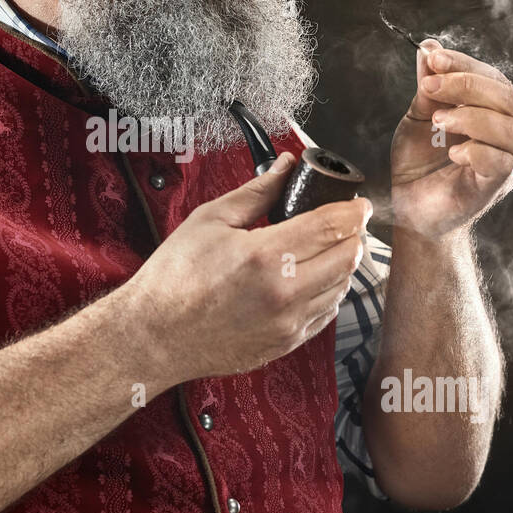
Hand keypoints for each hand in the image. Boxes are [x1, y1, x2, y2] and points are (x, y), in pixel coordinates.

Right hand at [125, 153, 372, 381]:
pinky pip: (325, 314)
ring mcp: (288, 324)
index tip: (358, 203)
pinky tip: (310, 279)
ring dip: (342, 264)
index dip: (354, 210)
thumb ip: (256, 192)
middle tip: (344, 222)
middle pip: (348, 257)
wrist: (154, 336)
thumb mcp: (210, 221)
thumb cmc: (173, 279)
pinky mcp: (286, 344)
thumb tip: (284, 168)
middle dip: (353, 234)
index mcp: (265, 256)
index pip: (333, 226)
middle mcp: (285, 293)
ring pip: (341, 287)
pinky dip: (327, 292)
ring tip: (326, 248)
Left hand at [390, 37, 512, 239]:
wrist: (410, 208)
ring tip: (438, 120)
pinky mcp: (498, 185)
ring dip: (471, 116)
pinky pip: (501, 161)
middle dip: (466, 85)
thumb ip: (429, 85)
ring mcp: (509, 160)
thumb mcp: (419, 116)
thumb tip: (429, 48)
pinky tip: (454, 151)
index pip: (493, 78)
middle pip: (505, 98)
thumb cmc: (420, 163)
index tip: (435, 57)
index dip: (465, 64)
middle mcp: (511, 134)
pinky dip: (477, 150)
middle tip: (431, 87)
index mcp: (496, 112)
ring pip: (508, 127)